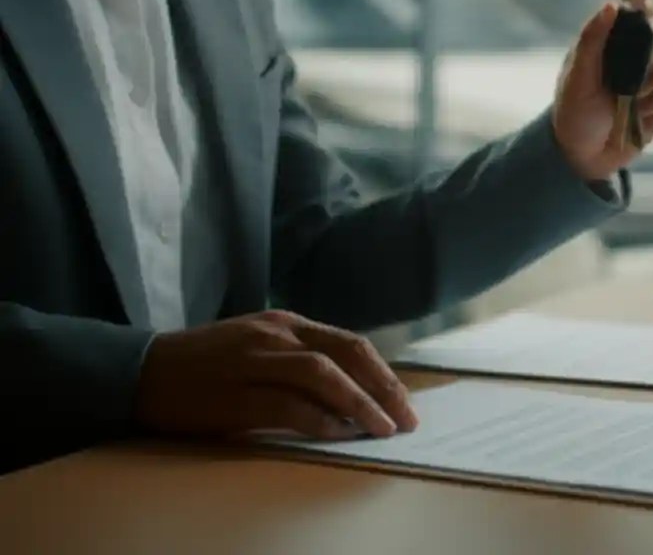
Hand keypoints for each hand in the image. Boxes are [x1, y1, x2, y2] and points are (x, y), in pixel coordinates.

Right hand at [136, 310, 417, 439]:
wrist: (140, 370)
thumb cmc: (206, 363)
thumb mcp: (259, 345)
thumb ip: (300, 360)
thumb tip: (352, 392)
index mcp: (286, 323)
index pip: (350, 342)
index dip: (382, 372)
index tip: (404, 399)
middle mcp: (276, 334)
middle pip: (346, 353)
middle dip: (383, 386)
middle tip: (407, 417)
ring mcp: (254, 360)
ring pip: (323, 375)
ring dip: (359, 402)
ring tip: (382, 428)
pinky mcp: (234, 392)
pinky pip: (288, 405)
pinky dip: (319, 419)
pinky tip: (339, 433)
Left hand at [553, 0, 652, 181]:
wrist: (581, 157)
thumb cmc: (572, 112)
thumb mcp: (577, 76)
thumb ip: (592, 40)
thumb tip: (611, 5)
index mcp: (608, 41)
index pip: (634, 7)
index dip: (644, 1)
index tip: (645, 6)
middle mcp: (631, 55)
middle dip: (650, 51)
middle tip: (633, 71)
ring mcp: (648, 80)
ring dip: (651, 82)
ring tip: (630, 97)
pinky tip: (635, 117)